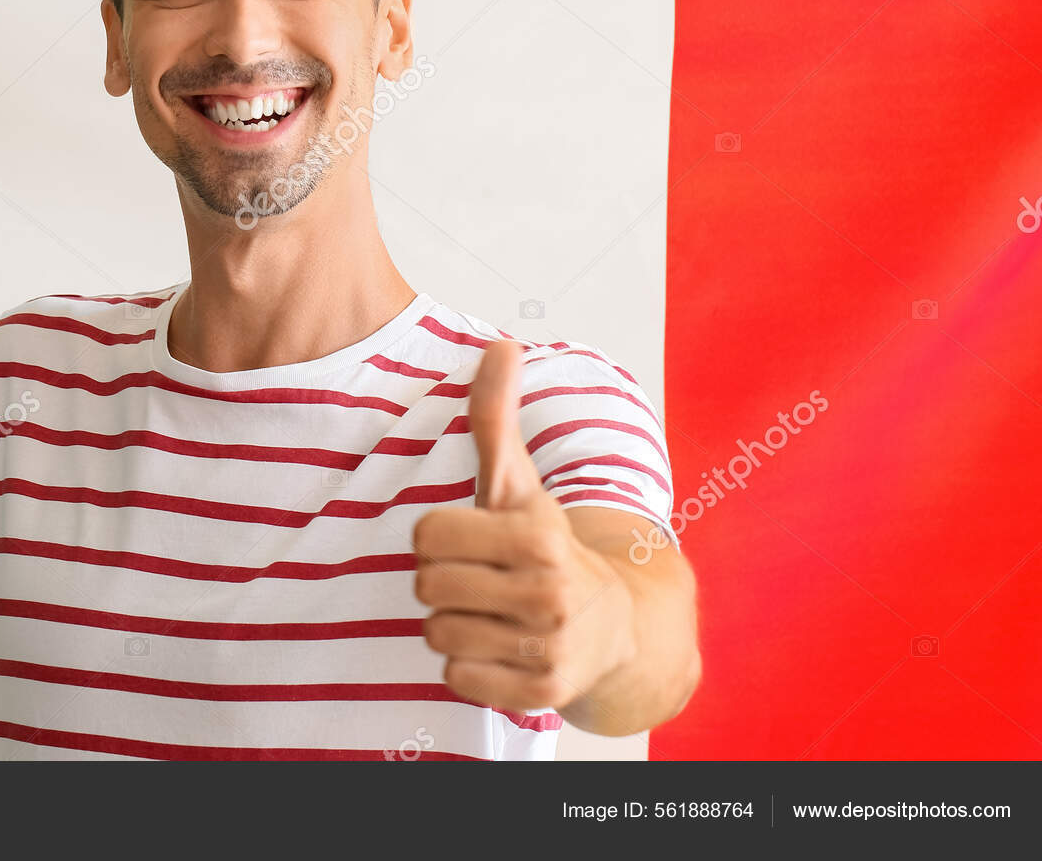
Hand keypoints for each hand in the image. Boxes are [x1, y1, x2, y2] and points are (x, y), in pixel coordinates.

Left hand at [412, 339, 637, 714]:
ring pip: (437, 634)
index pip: (426, 535)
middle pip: (426, 586)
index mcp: (541, 535)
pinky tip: (500, 648)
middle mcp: (550, 594)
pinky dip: (468, 667)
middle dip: (443, 580)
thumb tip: (502, 345)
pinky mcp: (540, 696)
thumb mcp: (518, 483)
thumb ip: (497, 418)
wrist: (615, 628)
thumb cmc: (544, 547)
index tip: (471, 539)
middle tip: (480, 578)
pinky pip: (456, 678)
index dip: (438, 536)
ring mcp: (548, 649)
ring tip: (492, 613)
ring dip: (453, 624)